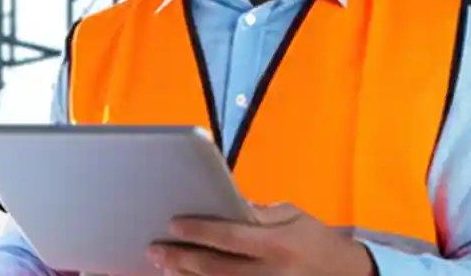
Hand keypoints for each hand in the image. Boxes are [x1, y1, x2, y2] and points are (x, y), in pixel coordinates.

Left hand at [147, 203, 374, 274]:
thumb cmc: (314, 241)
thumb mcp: (292, 216)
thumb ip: (258, 213)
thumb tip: (222, 203)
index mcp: (279, 244)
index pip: (231, 237)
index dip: (200, 231)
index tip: (173, 224)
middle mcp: (271, 274)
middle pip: (216, 269)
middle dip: (181, 259)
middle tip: (155, 249)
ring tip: (164, 266)